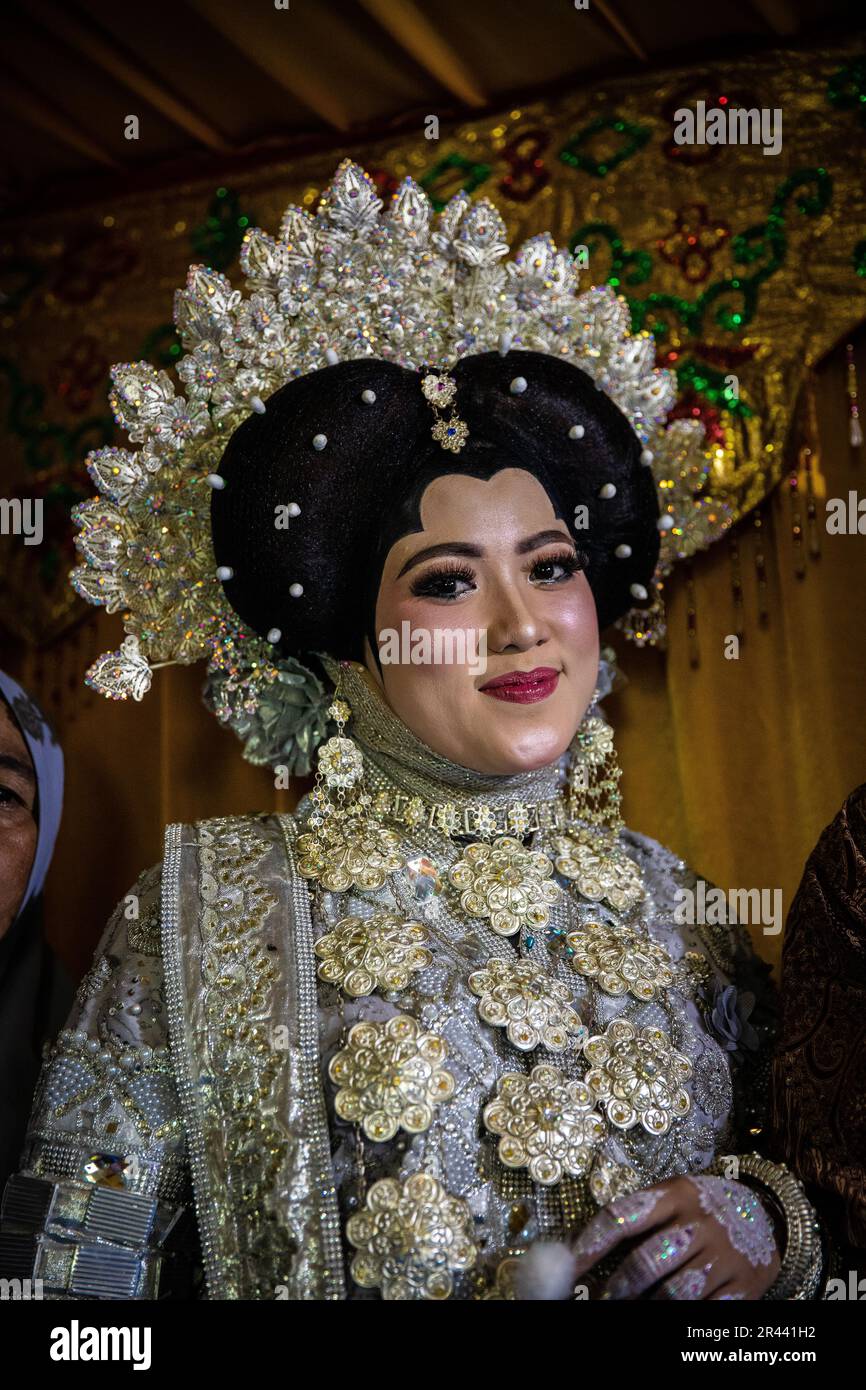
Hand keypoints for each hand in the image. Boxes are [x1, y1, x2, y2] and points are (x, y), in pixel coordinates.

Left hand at [570, 1174, 780, 1299]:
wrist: (766, 1215)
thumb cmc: (701, 1208)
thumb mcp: (671, 1198)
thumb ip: (635, 1218)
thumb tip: (578, 1249)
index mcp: (676, 1194)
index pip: (622, 1217)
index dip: (591, 1244)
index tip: (572, 1266)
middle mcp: (700, 1222)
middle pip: (647, 1261)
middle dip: (619, 1286)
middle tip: (605, 1297)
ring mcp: (724, 1255)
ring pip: (674, 1293)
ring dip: (647, 1305)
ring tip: (635, 1306)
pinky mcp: (744, 1286)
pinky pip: (705, 1310)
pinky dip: (683, 1315)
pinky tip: (669, 1312)